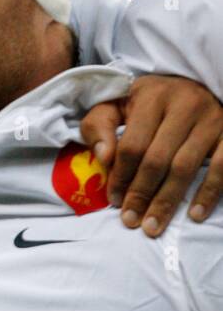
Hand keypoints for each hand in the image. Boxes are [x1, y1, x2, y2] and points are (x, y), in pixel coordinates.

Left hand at [80, 74, 222, 236]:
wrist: (194, 84)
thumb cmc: (148, 101)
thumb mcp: (117, 104)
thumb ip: (99, 125)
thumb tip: (104, 157)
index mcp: (151, 97)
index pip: (132, 144)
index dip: (120, 175)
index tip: (113, 199)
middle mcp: (185, 106)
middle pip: (157, 159)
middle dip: (141, 193)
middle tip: (131, 220)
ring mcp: (212, 120)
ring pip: (186, 167)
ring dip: (168, 200)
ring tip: (153, 226)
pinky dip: (208, 193)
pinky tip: (194, 214)